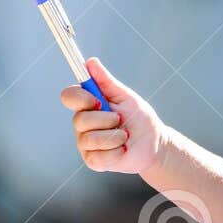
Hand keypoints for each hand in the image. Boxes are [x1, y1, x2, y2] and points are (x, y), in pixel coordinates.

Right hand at [60, 57, 165, 174]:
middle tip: (121, 119)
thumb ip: (107, 81)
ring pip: (89, 139)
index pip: (68, 96)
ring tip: (125, 135)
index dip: (81, 98)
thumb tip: (90, 62)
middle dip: (106, 119)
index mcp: (88, 104)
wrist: (154, 143)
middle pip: (80, 120)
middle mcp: (82, 123)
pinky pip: (98, 156)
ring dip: (114, 136)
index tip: (99, 100)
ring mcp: (85, 143)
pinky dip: (115, 151)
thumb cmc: (139, 117)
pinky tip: (122, 149)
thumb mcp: (125, 96)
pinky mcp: (93, 160)